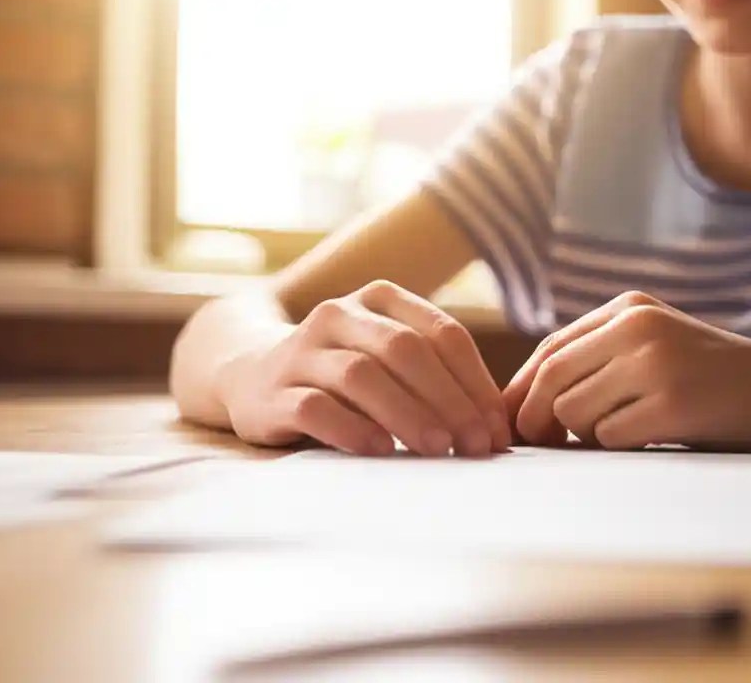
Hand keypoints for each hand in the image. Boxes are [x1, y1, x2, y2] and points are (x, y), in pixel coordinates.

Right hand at [217, 280, 509, 456]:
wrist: (251, 377)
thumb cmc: (343, 377)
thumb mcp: (388, 360)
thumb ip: (435, 378)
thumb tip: (499, 430)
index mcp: (378, 298)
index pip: (442, 333)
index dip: (476, 383)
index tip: (499, 432)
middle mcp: (337, 315)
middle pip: (404, 350)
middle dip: (449, 400)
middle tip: (477, 446)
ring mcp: (301, 351)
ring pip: (361, 375)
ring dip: (407, 414)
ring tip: (439, 450)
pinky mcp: (271, 393)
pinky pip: (315, 408)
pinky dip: (352, 429)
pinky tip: (380, 451)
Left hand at [503, 292, 750, 450]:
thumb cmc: (718, 381)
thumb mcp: (657, 347)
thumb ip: (599, 360)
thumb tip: (520, 406)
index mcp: (629, 307)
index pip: (549, 350)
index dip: (521, 391)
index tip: (515, 425)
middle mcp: (637, 325)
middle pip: (550, 380)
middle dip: (538, 420)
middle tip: (549, 447)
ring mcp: (655, 361)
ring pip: (574, 411)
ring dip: (588, 436)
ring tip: (629, 432)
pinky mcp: (672, 402)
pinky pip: (609, 437)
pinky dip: (621, 448)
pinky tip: (655, 438)